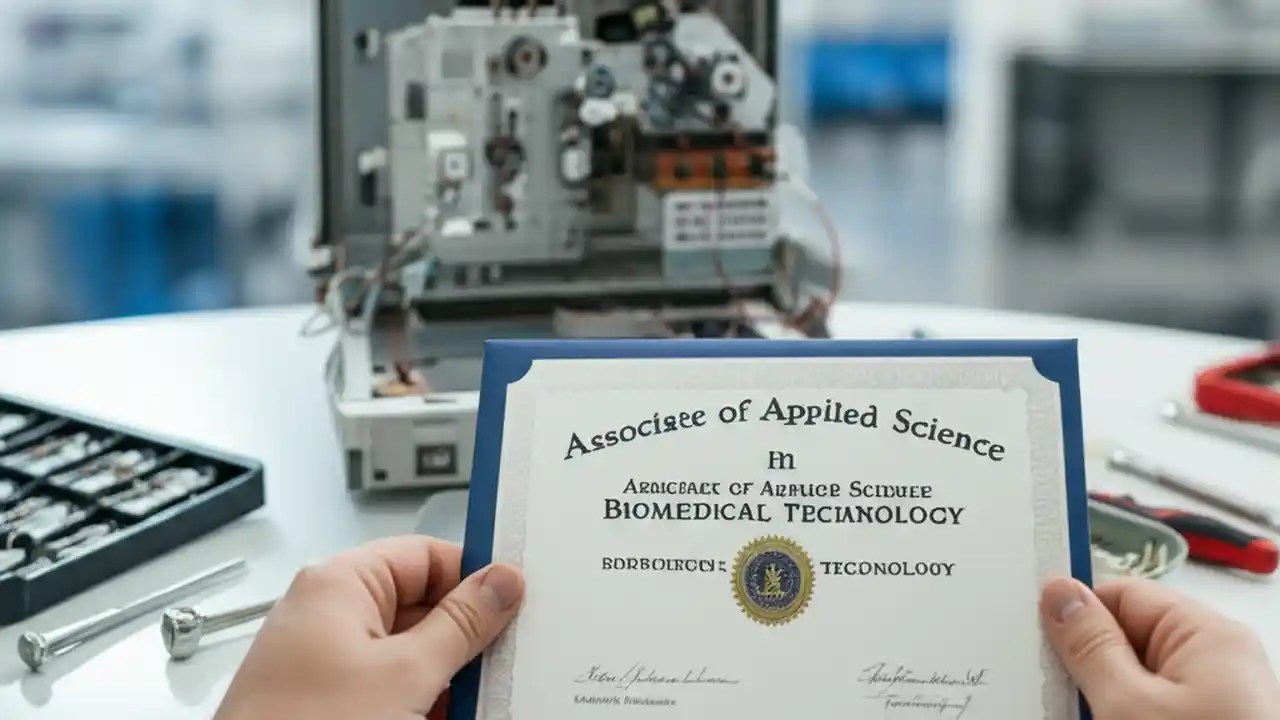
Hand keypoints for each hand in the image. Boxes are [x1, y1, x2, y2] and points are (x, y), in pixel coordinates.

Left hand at [215, 537, 523, 719]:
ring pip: (409, 656)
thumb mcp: (406, 675)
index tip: (515, 602)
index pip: (427, 555)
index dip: (475, 578)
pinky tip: (439, 719)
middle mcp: (327, 615)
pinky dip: (417, 705)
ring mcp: (324, 663)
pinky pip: (387, 690)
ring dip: (444, 681)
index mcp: (339, 583)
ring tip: (470, 703)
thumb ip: (462, 624)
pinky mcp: (327, 704)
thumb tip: (500, 582)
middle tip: (499, 663)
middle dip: (463, 640)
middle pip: (421, 607)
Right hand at [1041, 577, 1279, 718]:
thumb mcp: (1127, 706)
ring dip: (1095, 703)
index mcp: (1207, 636)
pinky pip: (1148, 714)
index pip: (1123, 597)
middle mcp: (1217, 664)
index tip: (1026, 635)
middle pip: (1126, 643)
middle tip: (1039, 691)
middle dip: (1081, 667)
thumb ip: (1088, 645)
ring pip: (1132, 686)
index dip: (1073, 613)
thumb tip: (1059, 592)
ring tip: (1067, 715)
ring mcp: (1214, 705)